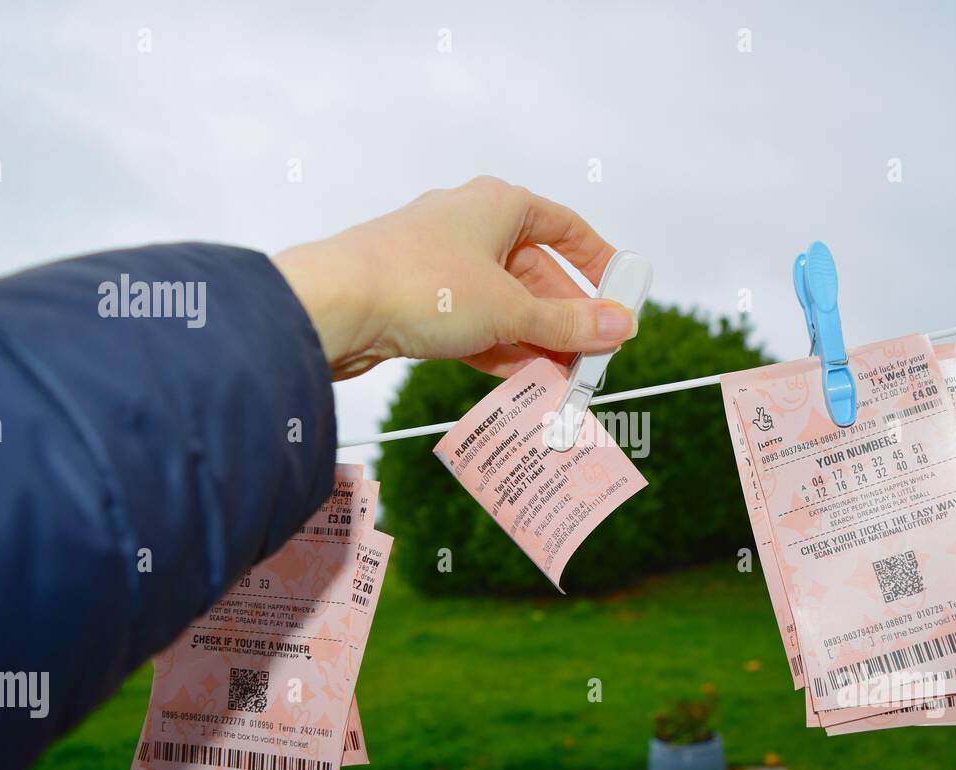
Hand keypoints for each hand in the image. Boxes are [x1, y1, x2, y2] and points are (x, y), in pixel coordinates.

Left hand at [272, 176, 636, 380]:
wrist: (335, 306)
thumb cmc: (421, 284)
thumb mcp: (511, 309)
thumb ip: (568, 322)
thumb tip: (619, 325)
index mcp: (498, 204)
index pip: (564, 226)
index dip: (597, 261)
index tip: (620, 295)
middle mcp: (470, 225)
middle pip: (535, 272)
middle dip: (566, 317)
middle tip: (592, 357)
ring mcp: (440, 263)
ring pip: (504, 302)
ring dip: (535, 340)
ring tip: (562, 379)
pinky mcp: (417, 299)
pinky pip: (473, 323)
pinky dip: (500, 348)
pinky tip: (521, 379)